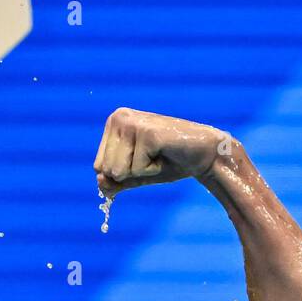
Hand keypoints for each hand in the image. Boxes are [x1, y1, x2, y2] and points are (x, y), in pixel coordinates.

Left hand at [94, 108, 233, 194]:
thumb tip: (99, 182)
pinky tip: (165, 154)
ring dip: (141, 171)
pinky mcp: (148, 134)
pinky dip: (153, 170)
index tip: (142, 158)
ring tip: (158, 155)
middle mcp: (120, 117)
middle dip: (131, 173)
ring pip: (118, 171)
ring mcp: (133, 123)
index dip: (122, 173)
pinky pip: (137, 170)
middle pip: (106, 170)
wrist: (203, 155)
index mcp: (113, 122)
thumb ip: (114, 182)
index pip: (98, 166)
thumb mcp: (135, 175)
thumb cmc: (168, 162)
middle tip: (152, 157)